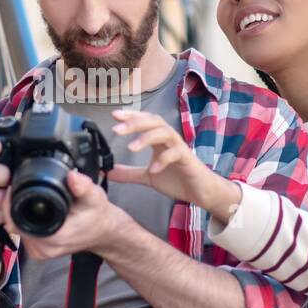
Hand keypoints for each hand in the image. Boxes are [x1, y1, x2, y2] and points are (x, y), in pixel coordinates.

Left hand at [12, 170, 124, 260]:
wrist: (103, 232)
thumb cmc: (98, 215)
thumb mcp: (94, 197)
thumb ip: (83, 187)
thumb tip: (72, 176)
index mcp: (55, 237)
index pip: (19, 221)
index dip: (12, 203)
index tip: (14, 186)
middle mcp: (45, 249)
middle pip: (14, 225)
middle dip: (13, 206)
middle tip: (17, 188)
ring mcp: (41, 253)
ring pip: (16, 230)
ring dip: (17, 213)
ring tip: (25, 197)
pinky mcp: (39, 252)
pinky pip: (22, 234)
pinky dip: (22, 220)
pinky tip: (30, 209)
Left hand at [108, 109, 236, 215]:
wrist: (200, 192)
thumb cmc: (177, 179)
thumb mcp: (147, 176)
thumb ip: (128, 172)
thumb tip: (106, 171)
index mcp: (159, 140)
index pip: (144, 121)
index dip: (130, 116)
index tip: (114, 115)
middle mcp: (169, 139)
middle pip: (153, 122)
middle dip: (134, 123)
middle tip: (117, 129)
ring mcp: (179, 147)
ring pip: (164, 132)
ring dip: (147, 138)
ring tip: (131, 147)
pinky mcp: (188, 159)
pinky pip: (175, 153)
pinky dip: (163, 159)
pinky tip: (152, 169)